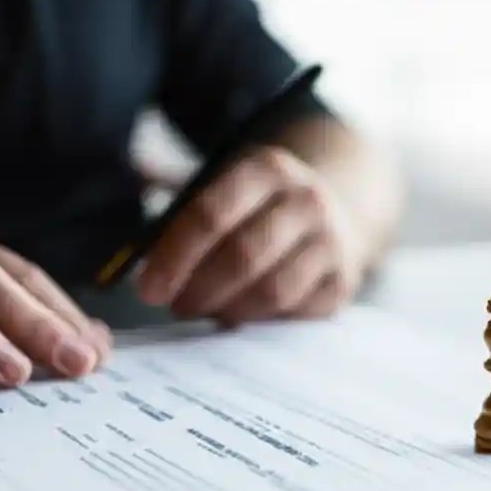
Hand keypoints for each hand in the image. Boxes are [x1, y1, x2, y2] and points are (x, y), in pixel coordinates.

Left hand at [136, 146, 362, 324]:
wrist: (339, 210)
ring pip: (271, 291)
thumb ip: (188, 223)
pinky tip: (242, 315)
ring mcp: (331, 241)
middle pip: (243, 256)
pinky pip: (294, 313)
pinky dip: (261, 321)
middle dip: (199, 290)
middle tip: (176, 307)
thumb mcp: (230, 191)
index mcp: (267, 169)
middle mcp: (306, 200)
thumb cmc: (261, 208)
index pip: (212, 214)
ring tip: (206, 312)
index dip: (174, 257)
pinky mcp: (343, 281)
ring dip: (229, 311)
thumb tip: (149, 277)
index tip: (148, 290)